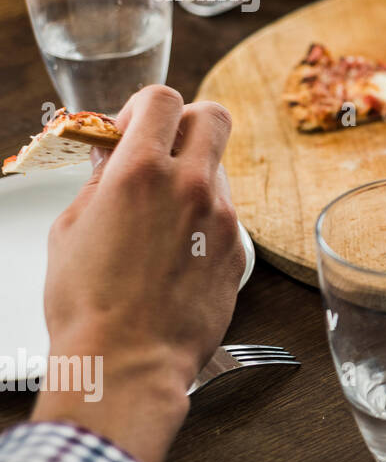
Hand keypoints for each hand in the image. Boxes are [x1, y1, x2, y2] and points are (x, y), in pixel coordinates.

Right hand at [32, 87, 243, 461]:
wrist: (127, 362)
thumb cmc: (88, 304)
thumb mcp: (71, 228)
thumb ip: (100, 181)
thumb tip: (111, 155)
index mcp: (141, 172)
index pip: (162, 99)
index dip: (144, 108)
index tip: (130, 130)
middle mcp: (191, 186)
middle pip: (211, 117)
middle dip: (186, 124)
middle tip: (161, 152)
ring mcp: (222, 218)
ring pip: (219, 169)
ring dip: (194, 177)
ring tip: (160, 217)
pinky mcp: (238, 250)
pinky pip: (225, 216)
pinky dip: (204, 220)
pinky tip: (176, 253)